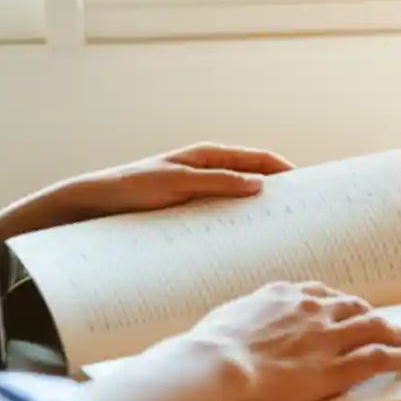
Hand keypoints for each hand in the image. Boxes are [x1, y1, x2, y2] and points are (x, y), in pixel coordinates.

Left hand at [60, 142, 294, 218]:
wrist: (91, 204)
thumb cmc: (129, 188)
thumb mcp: (176, 183)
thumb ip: (216, 181)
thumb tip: (259, 185)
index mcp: (208, 155)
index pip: (260, 159)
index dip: (286, 171)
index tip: (310, 188)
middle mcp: (207, 171)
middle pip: (255, 179)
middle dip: (279, 194)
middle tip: (302, 215)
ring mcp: (198, 191)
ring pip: (240, 199)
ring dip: (259, 213)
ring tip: (280, 234)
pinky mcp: (187, 211)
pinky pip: (223, 216)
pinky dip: (238, 225)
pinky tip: (244, 245)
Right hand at [180, 281, 400, 400]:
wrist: (214, 364)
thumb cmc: (207, 347)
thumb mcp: (224, 318)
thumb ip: (240, 318)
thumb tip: (232, 325)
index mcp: (283, 295)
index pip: (322, 293)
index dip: (340, 303)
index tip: (348, 309)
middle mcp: (312, 309)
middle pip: (355, 307)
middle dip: (374, 316)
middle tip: (388, 326)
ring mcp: (327, 337)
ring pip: (376, 327)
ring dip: (399, 333)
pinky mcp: (335, 367)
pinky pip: (380, 356)